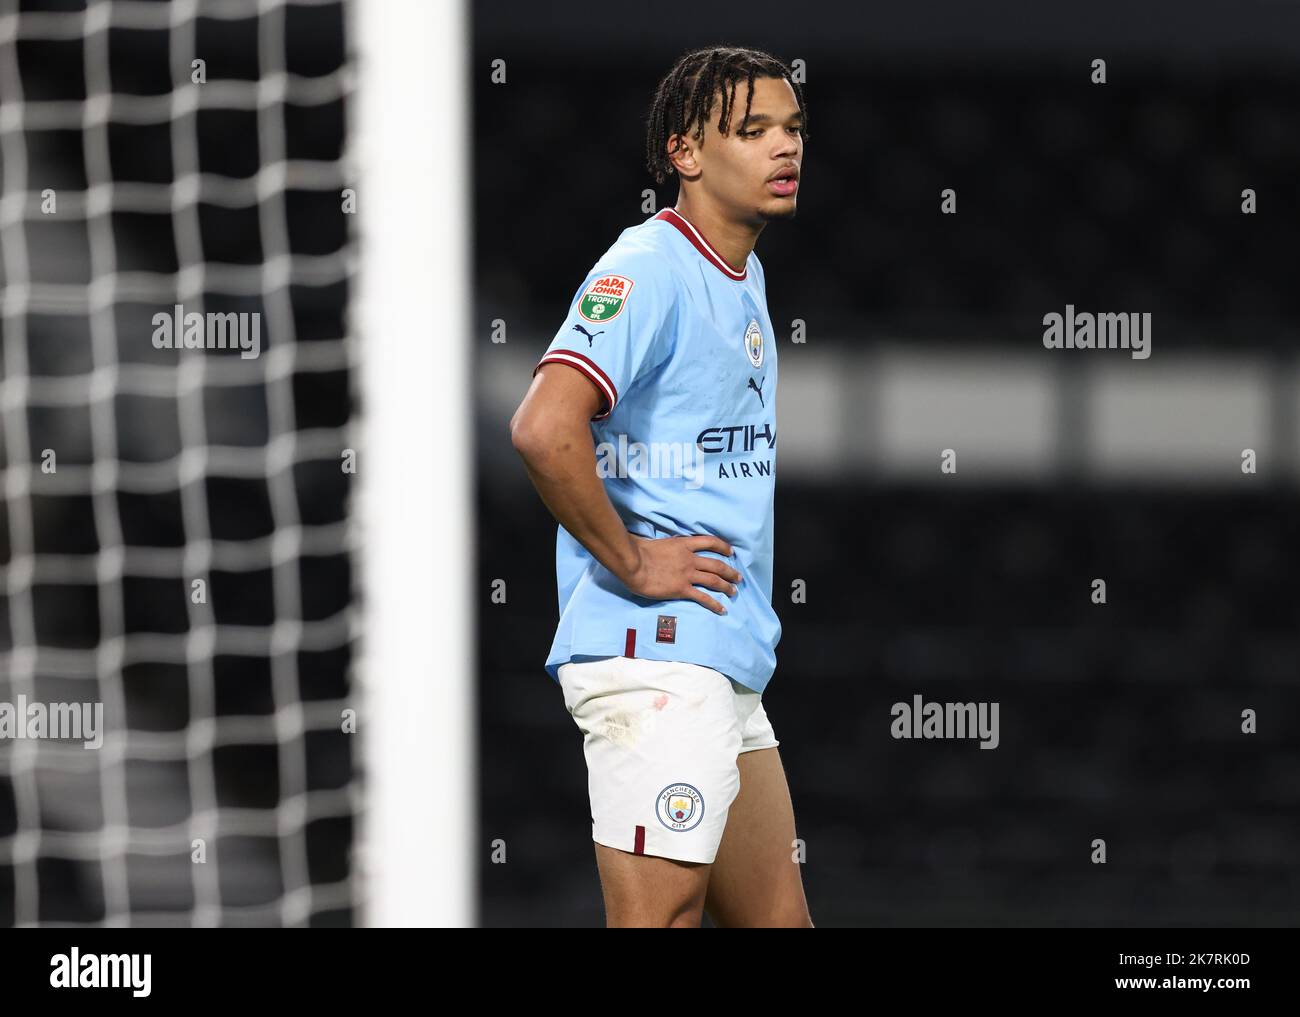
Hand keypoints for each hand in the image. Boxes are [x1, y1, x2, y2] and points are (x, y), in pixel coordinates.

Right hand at [621, 534, 742, 614]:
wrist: (633, 562)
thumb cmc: (639, 551)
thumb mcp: (659, 543)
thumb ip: (669, 547)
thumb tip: (669, 551)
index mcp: (684, 544)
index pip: (709, 542)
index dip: (723, 546)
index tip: (731, 551)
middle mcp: (689, 559)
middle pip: (717, 564)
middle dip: (730, 571)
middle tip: (738, 577)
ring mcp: (687, 574)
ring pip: (714, 580)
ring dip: (726, 586)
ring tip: (734, 592)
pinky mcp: (682, 589)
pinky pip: (703, 597)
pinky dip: (714, 604)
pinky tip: (722, 609)